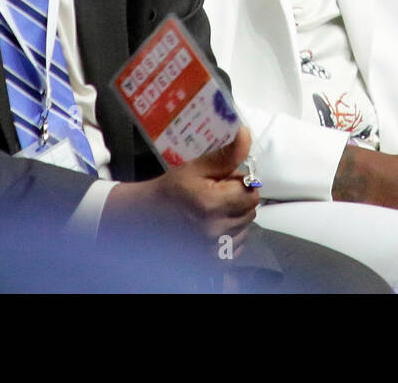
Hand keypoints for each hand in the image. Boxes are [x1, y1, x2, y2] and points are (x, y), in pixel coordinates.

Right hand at [102, 126, 257, 252]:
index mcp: (213, 204)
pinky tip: (213, 228)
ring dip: (236, 219)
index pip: (251, 193)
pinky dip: (230, 237)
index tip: (225, 182)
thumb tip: (247, 134)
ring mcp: (214, 250)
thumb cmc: (171, 190)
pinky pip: (236, 247)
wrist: (146, 218)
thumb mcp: (196, 167)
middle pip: (250, 211)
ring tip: (214, 212)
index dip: (241, 184)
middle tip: (218, 195)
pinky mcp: (212, 263)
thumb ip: (226, 155)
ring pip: (245, 229)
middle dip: (239, 200)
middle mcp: (215, 230)